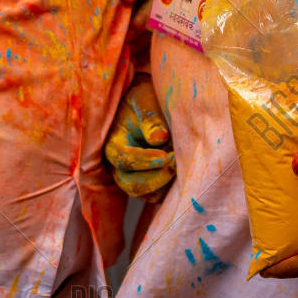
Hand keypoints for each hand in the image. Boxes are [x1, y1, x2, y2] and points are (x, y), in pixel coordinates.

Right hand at [104, 79, 174, 199]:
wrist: (152, 106)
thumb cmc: (147, 100)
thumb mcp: (145, 101)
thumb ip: (150, 119)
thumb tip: (159, 138)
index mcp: (113, 144)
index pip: (123, 159)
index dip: (145, 160)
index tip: (167, 154)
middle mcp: (119, 166)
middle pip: (132, 185)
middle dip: (158, 177)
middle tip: (178, 162)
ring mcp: (133, 178)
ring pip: (148, 195)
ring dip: (167, 183)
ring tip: (182, 161)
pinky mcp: (150, 185)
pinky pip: (160, 196)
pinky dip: (173, 187)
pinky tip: (185, 167)